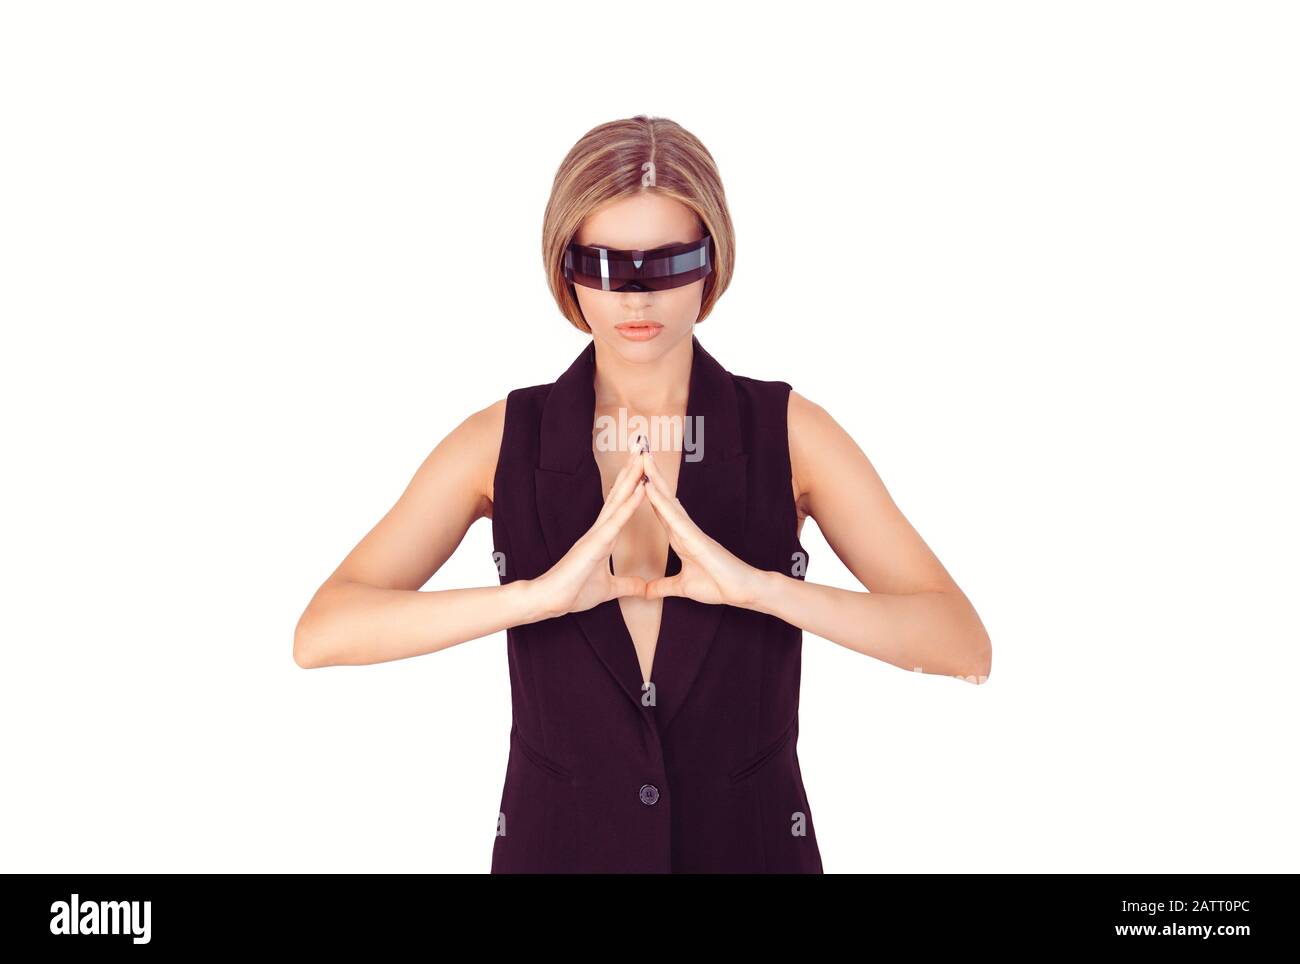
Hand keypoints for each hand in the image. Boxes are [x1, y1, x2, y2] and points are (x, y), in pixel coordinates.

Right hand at [531, 437, 649, 618]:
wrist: (551, 600)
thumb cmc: (574, 592)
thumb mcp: (609, 589)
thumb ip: (627, 585)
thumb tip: (643, 587)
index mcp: (603, 537)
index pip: (621, 505)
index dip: (632, 485)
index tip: (643, 467)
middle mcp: (600, 530)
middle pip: (620, 494)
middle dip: (632, 471)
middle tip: (643, 448)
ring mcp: (597, 534)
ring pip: (619, 500)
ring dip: (632, 478)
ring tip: (643, 457)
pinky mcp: (595, 543)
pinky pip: (617, 520)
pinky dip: (630, 504)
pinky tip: (641, 489)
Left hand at [640, 445, 766, 607]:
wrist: (741, 591)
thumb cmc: (718, 585)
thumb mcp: (682, 587)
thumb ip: (663, 587)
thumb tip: (646, 592)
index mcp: (679, 536)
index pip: (658, 509)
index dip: (645, 491)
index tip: (634, 475)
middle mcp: (683, 528)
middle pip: (662, 497)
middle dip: (649, 475)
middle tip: (637, 451)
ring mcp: (689, 530)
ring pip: (667, 500)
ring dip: (653, 479)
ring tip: (641, 459)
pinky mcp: (695, 537)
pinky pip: (674, 516)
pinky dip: (660, 501)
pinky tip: (649, 488)